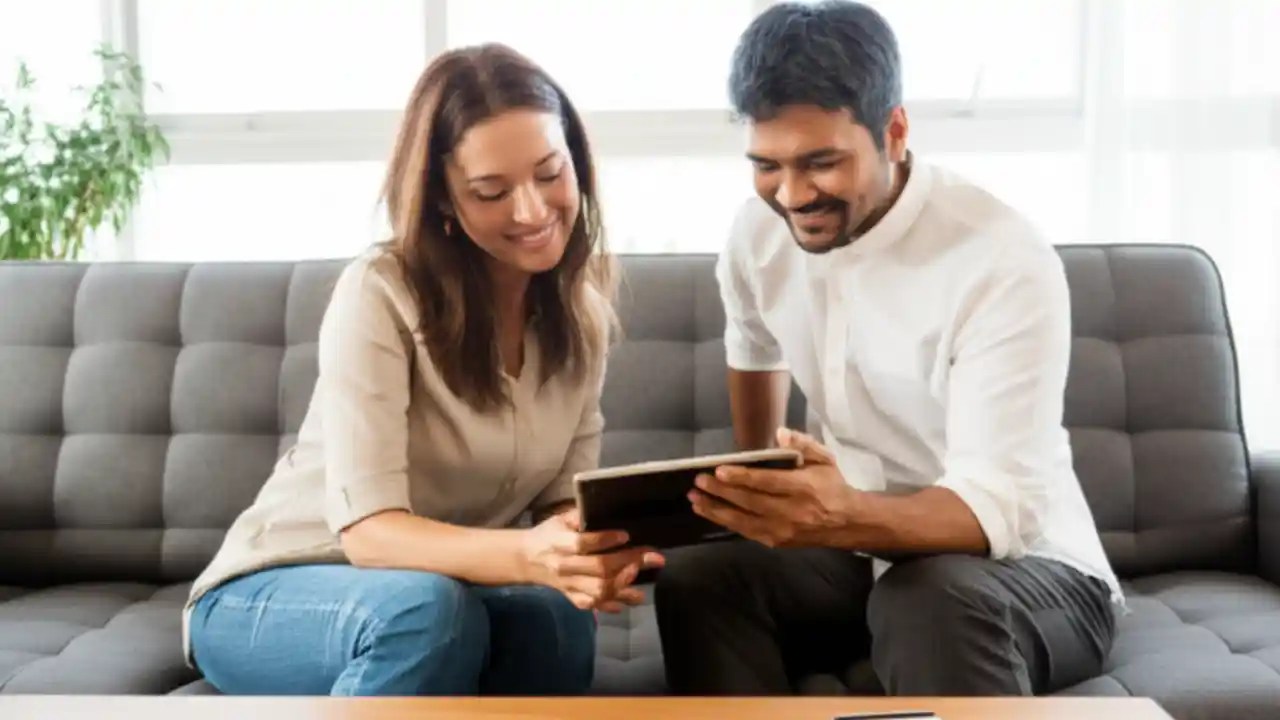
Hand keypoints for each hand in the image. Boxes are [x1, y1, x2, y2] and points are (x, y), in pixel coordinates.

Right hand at [521, 508, 664, 611]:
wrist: (526, 559)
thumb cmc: (549, 534)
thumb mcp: (560, 519)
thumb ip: (580, 515)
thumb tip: (605, 509)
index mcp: (559, 542)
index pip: (582, 543)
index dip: (605, 539)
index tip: (626, 535)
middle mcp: (564, 566)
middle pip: (599, 568)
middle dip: (630, 562)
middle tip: (654, 556)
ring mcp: (568, 585)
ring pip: (598, 591)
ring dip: (624, 587)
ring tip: (643, 583)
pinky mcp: (571, 597)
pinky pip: (592, 605)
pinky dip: (612, 604)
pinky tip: (630, 598)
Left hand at [690, 427, 859, 547]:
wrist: (847, 523)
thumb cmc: (832, 485)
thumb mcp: (824, 458)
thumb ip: (803, 444)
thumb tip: (779, 434)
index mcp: (803, 488)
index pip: (767, 482)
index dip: (742, 477)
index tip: (719, 470)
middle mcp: (791, 511)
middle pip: (750, 501)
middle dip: (721, 492)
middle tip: (698, 481)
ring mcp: (782, 530)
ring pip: (743, 520)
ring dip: (716, 509)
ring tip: (694, 499)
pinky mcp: (776, 542)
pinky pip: (746, 532)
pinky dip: (726, 522)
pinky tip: (709, 512)